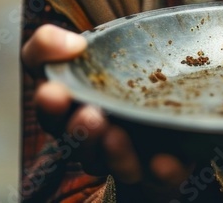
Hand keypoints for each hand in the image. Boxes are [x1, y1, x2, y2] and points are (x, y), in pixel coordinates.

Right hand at [21, 25, 193, 198]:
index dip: (50, 105)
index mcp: (72, 112)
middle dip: (82, 132)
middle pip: (82, 146)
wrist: (172, 79)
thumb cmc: (120, 66)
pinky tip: (162, 161)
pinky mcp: (165, 169)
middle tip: (89, 114)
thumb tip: (73, 44)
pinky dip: (162, 172)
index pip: (52, 112)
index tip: (51, 91)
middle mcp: (97, 140)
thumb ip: (56, 42)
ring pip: (118, 166)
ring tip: (116, 134)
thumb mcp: (86, 43)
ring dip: (116, 154)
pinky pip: (162, 179)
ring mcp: (131, 156)